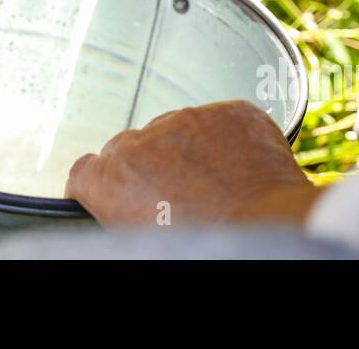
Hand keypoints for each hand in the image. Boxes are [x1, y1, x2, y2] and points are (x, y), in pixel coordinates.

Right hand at [66, 100, 320, 224]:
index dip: (100, 183)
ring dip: (187, 148)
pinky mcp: (230, 111)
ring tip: (215, 183)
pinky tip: (238, 167)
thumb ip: (121, 210)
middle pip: (131, 146)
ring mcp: (189, 119)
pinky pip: (219, 120)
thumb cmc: (211, 246)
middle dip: (148, 166)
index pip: (84, 170)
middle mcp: (144, 140)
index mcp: (113, 178)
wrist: (274, 228)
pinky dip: (225, 139)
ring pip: (177, 129)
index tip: (116, 194)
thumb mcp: (144, 239)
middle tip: (175, 197)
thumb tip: (123, 207)